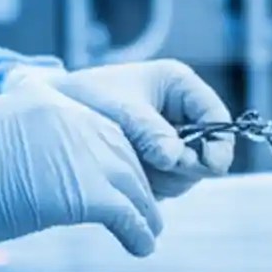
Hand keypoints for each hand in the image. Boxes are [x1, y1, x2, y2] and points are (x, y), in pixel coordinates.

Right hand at [0, 85, 160, 255]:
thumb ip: (38, 139)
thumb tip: (60, 169)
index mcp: (51, 100)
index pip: (105, 126)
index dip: (121, 158)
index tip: (129, 179)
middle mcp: (74, 118)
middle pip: (126, 153)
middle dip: (139, 184)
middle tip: (146, 208)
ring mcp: (82, 153)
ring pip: (133, 183)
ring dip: (146, 212)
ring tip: (150, 232)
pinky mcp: (83, 192)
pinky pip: (127, 213)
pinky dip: (139, 232)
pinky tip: (142, 246)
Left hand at [21, 60, 234, 198]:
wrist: (52, 111)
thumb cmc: (86, 97)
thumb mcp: (121, 110)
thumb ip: (150, 132)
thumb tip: (175, 158)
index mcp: (180, 87)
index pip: (217, 118)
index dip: (220, 144)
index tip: (211, 165)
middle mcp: (182, 114)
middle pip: (208, 152)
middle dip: (186, 163)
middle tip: (156, 163)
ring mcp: (171, 140)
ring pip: (189, 172)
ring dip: (166, 176)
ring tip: (133, 163)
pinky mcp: (157, 162)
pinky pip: (169, 184)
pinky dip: (152, 184)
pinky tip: (128, 171)